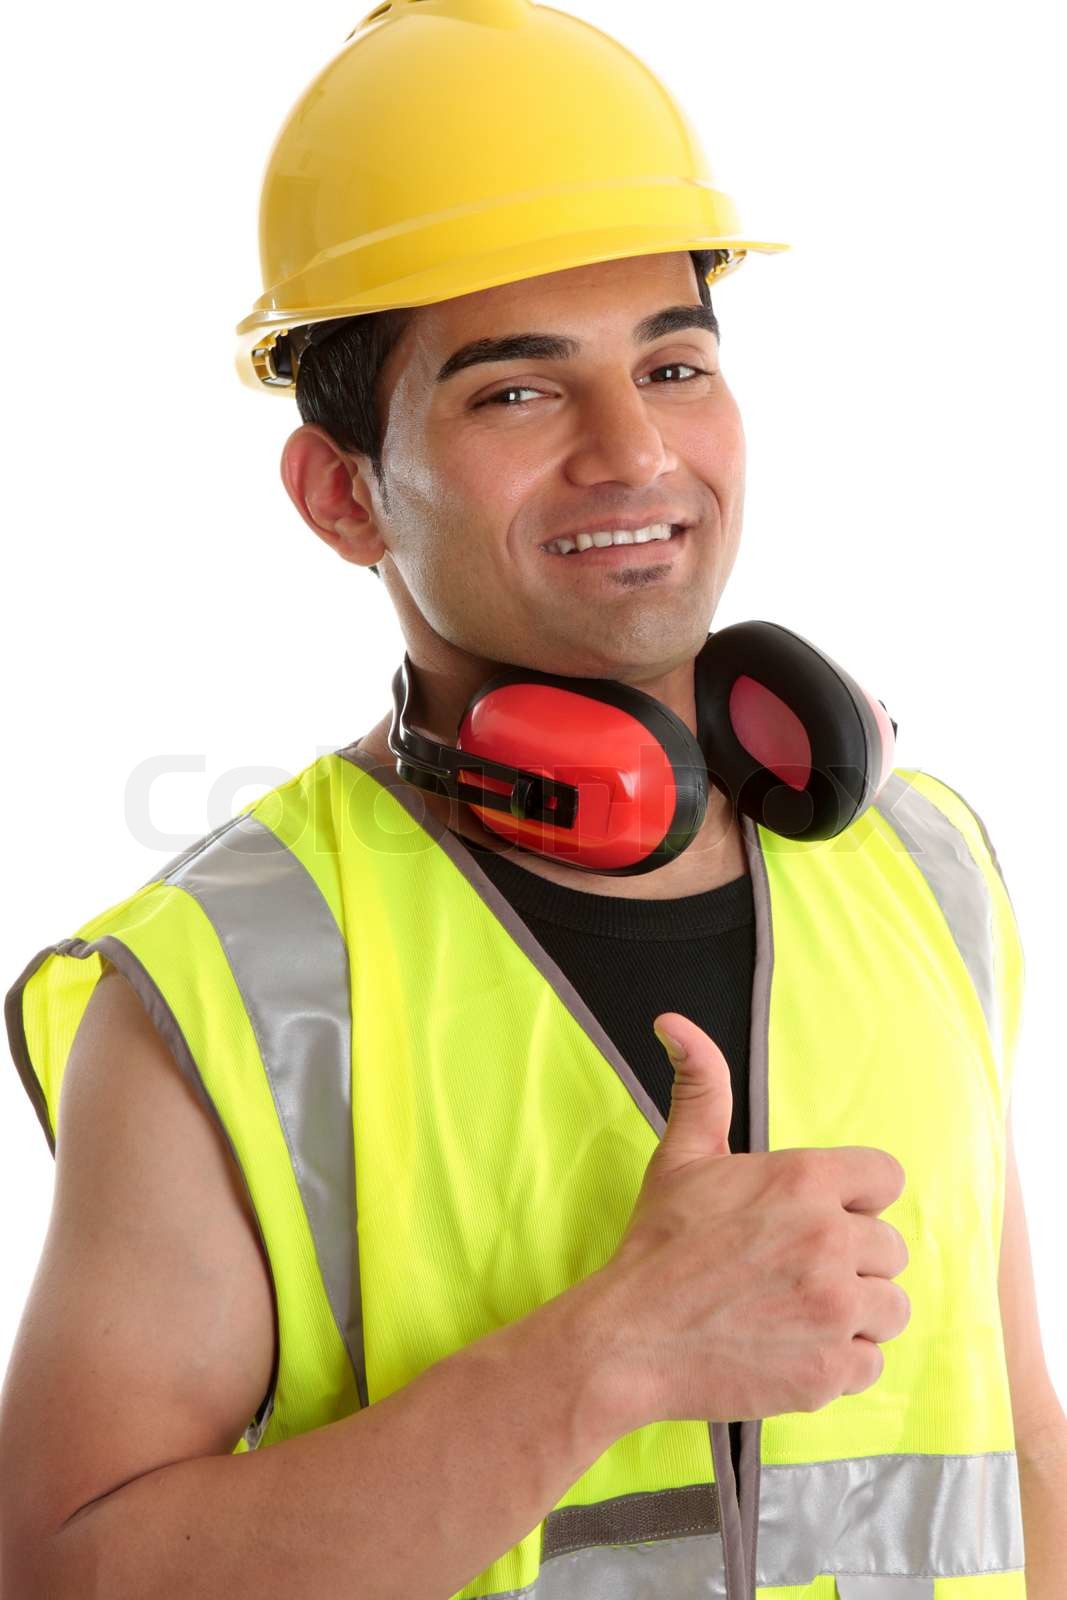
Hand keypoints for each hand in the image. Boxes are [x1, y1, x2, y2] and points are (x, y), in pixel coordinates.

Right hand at [592, 1011, 910, 1426]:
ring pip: (890, 1306)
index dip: (855, 1199)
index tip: (819, 1217)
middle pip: (891, 1248)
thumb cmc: (657, 1245)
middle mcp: (829, 1240)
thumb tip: (675, 1022)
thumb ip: (700, 1085)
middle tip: (792, 1271)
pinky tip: (794, 1347)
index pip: (886, 1178)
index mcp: (804, 1180)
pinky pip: (873, 1360)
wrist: (627, 1340)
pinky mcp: (831, 1370)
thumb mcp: (682, 1155)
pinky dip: (841, 1361)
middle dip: (850, 1259)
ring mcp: (834, 1308)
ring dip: (855, 1311)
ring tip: (798, 1310)